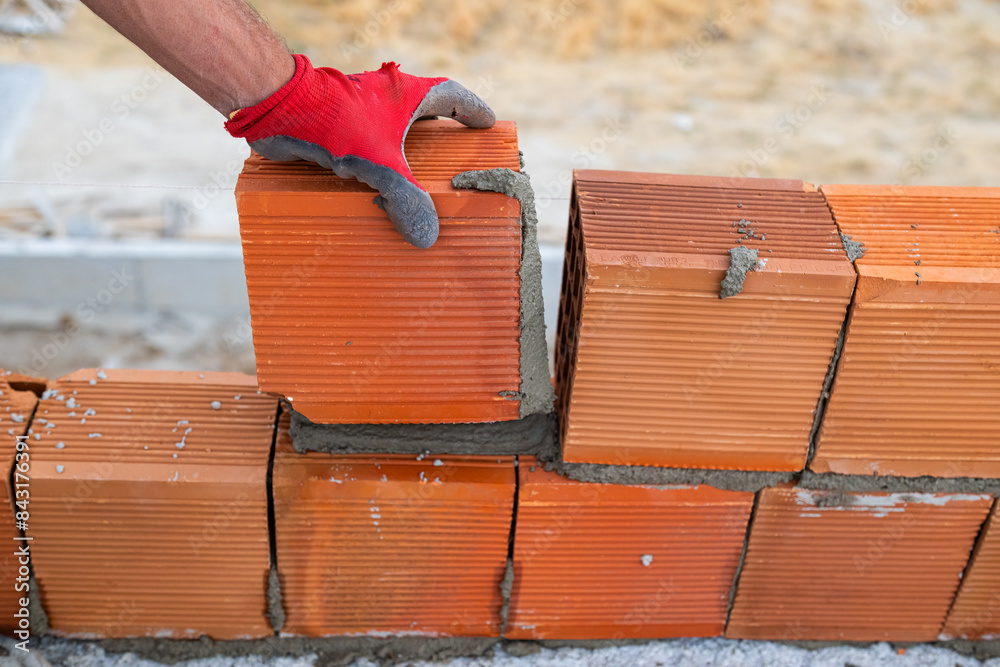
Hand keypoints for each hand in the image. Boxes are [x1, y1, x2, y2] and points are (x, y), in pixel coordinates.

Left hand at [225, 54, 494, 247]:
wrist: (274, 107)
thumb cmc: (332, 121)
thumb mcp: (379, 163)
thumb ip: (406, 199)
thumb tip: (426, 237)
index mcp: (405, 95)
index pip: (451, 95)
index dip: (472, 110)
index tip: (488, 124)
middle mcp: (384, 98)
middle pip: (422, 113)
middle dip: (439, 134)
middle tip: (454, 157)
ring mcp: (357, 112)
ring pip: (390, 132)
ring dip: (403, 153)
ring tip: (416, 184)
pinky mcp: (333, 129)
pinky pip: (361, 150)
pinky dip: (372, 168)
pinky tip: (372, 194)